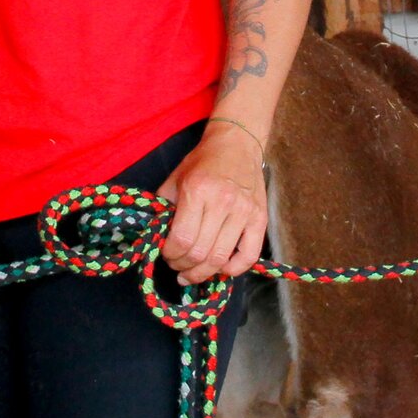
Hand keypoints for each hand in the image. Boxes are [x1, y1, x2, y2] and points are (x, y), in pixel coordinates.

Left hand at [157, 122, 267, 284]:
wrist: (237, 144)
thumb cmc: (203, 162)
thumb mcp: (176, 179)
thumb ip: (165, 208)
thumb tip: (156, 240)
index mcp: (198, 190)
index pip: (182, 238)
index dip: (170, 254)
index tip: (166, 254)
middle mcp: (223, 202)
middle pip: (200, 253)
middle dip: (183, 266)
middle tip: (177, 266)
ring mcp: (244, 211)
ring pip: (221, 258)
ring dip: (202, 272)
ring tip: (193, 272)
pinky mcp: (261, 218)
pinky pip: (249, 256)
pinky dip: (233, 270)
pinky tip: (220, 268)